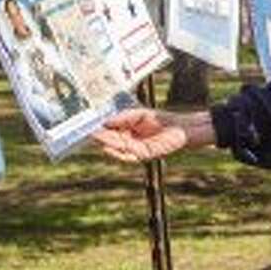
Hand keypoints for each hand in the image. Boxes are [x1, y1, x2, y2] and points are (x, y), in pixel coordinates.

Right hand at [93, 108, 210, 162]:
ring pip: (117, 148)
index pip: (110, 130)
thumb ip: (124, 117)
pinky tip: (108, 148)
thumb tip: (105, 121)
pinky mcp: (144, 155)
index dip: (98, 128)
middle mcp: (130, 140)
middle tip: (87, 132)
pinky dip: (117, 153)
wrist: (183, 127)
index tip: (86, 125)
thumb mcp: (140, 114)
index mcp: (128, 130)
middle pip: (111, 140)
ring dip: (105, 144)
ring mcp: (136, 149)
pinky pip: (128, 156)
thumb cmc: (163, 119)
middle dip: (99, 137)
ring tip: (95, 138)